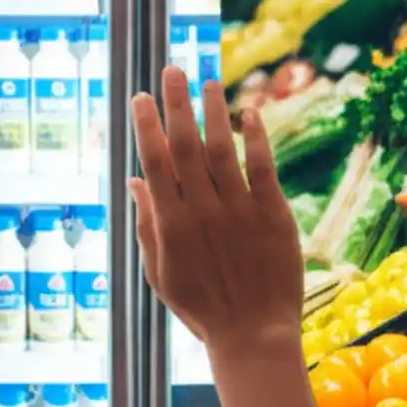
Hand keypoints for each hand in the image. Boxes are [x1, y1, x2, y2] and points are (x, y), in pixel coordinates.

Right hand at [131, 66, 303, 356]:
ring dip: (214, 112)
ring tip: (207, 82)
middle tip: (172, 70)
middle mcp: (202, 212)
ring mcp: (239, 212)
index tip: (140, 97)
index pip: (155, 163)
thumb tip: (134, 182)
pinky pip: (263, 168)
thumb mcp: (160, 273)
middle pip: (185, 147)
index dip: (147, 126)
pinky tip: (250, 113)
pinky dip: (256, 138)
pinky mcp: (273, 216)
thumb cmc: (202, 309)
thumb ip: (147, 224)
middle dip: (176, 105)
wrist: (253, 336)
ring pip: (222, 150)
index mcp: (171, 225)